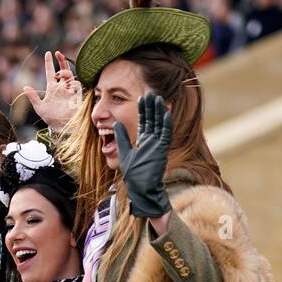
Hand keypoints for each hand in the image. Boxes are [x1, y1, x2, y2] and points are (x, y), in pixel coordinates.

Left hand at [22, 51, 81, 131]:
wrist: (62, 126)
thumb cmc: (51, 118)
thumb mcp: (40, 108)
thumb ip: (33, 97)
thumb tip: (25, 87)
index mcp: (52, 89)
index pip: (50, 72)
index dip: (49, 62)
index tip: (48, 53)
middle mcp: (61, 87)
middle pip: (62, 69)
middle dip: (61, 60)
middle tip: (57, 53)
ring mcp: (70, 90)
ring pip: (69, 74)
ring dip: (63, 71)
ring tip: (57, 75)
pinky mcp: (77, 95)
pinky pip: (76, 84)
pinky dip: (72, 83)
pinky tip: (67, 87)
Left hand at [113, 93, 172, 218]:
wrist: (140, 189)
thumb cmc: (133, 175)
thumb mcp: (124, 152)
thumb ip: (121, 138)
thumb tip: (114, 124)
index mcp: (143, 142)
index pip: (144, 122)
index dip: (143, 110)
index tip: (141, 98)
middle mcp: (152, 142)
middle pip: (152, 120)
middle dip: (151, 107)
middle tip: (151, 92)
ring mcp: (158, 145)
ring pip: (159, 124)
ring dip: (159, 112)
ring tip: (159, 98)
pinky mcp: (162, 150)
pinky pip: (165, 135)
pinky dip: (166, 124)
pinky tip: (166, 113)